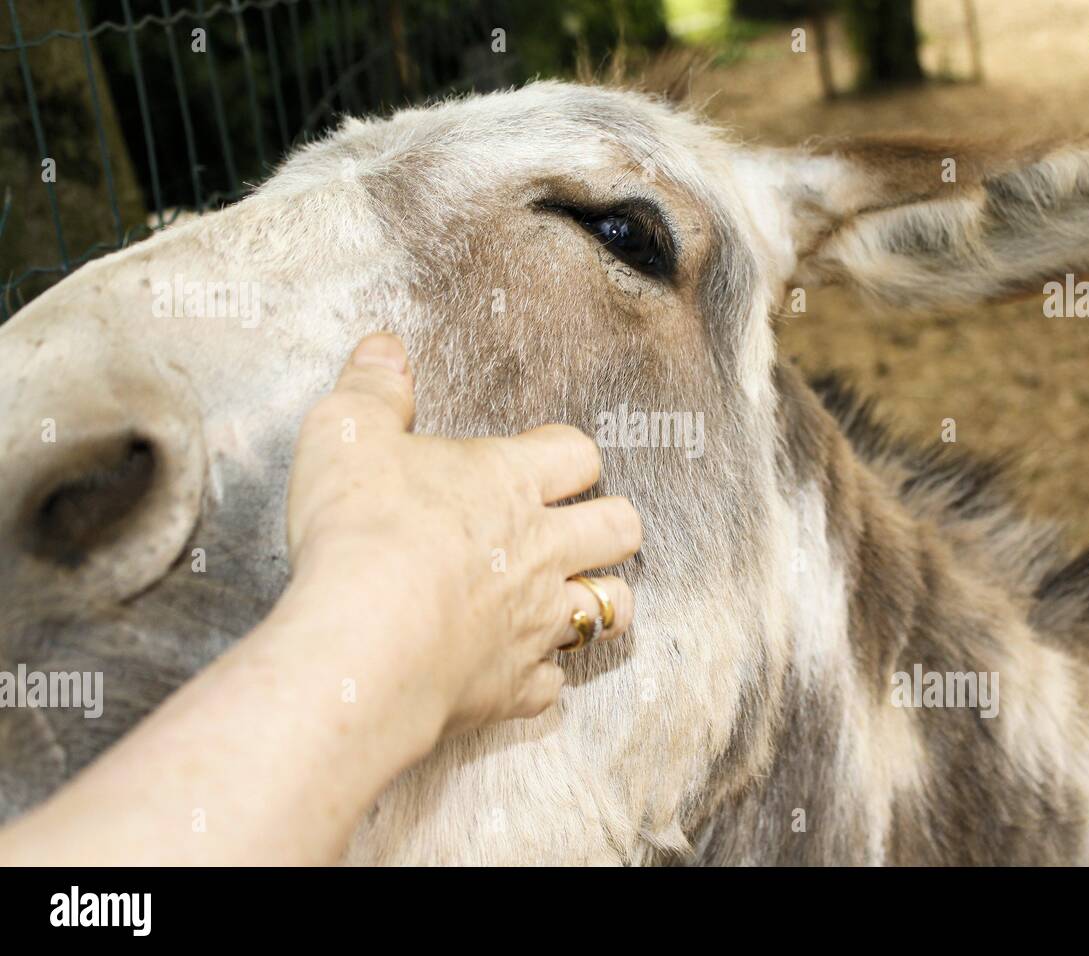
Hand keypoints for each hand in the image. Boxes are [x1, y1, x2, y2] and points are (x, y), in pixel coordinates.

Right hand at [285, 333, 641, 751]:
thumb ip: (374, 387)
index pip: (577, 453)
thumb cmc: (360, 532)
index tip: (548, 460)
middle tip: (580, 527)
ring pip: (610, 607)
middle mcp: (542, 550)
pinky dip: (541, 676)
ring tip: (574, 596)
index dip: (568, 454)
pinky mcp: (516, 685)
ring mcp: (537, 622)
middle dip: (611, 523)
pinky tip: (519, 670)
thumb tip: (385, 348)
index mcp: (511, 481)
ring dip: (600, 599)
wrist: (365, 643)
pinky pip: (553, 684)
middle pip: (620, 528)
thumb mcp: (347, 433)